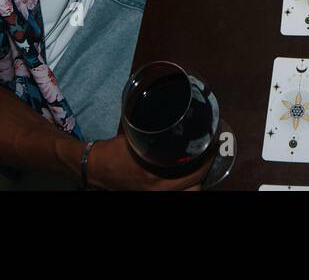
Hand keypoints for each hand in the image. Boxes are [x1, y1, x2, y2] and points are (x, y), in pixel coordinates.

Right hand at [85, 134, 212, 190]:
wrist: (96, 168)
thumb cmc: (115, 150)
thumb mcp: (137, 136)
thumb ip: (156, 131)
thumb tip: (174, 114)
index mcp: (155, 175)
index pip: (193, 172)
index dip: (207, 157)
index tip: (213, 142)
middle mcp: (158, 189)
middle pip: (195, 185)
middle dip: (204, 169)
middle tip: (209, 152)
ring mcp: (155, 195)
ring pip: (188, 192)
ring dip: (196, 180)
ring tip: (200, 164)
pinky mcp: (150, 195)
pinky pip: (176, 193)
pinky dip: (184, 185)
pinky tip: (186, 174)